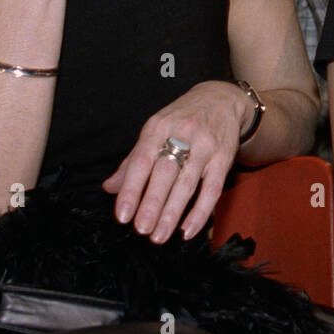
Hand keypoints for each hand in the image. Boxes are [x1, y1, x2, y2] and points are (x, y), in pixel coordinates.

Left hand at [102, 81, 248, 243]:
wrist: (221, 99)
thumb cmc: (182, 118)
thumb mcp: (155, 130)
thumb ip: (133, 160)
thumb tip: (110, 188)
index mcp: (158, 127)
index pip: (141, 161)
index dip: (131, 189)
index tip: (123, 215)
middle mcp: (182, 134)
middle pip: (165, 173)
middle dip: (152, 204)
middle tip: (141, 229)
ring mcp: (205, 146)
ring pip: (188, 184)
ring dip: (173, 213)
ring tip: (160, 235)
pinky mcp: (224, 158)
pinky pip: (213, 189)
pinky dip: (200, 212)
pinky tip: (188, 230)